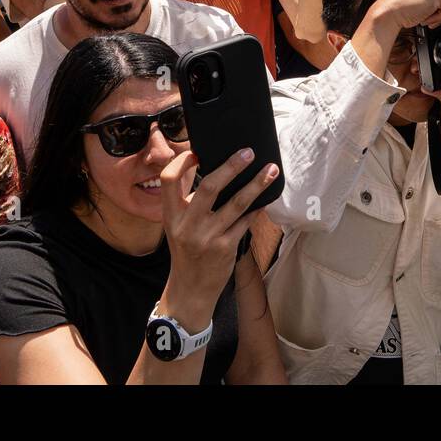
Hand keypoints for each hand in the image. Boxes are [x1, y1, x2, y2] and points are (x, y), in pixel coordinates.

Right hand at [158, 147, 279, 325]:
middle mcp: (187, 225)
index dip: (181, 162)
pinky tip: (266, 198)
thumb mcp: (177, 226)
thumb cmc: (187, 251)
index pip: (169, 180)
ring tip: (271, 170)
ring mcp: (208, 237)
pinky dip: (257, 208)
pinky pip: (246, 221)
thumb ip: (190, 203)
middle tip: (248, 152)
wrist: (190, 289)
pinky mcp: (226, 247)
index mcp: (171, 215)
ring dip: (256, 184)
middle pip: (210, 186)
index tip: (197, 151)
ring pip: (237, 203)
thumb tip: (218, 172)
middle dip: (232, 166)